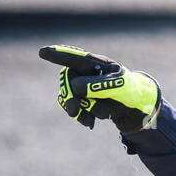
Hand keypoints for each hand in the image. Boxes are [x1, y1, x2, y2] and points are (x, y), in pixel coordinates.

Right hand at [38, 45, 159, 132]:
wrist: (134, 109)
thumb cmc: (129, 91)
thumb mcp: (119, 86)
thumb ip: (98, 85)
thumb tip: (74, 87)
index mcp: (95, 63)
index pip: (74, 57)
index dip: (58, 55)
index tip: (42, 52)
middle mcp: (85, 73)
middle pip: (68, 80)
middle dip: (69, 96)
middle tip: (74, 111)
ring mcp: (82, 87)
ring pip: (71, 98)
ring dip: (84, 109)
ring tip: (103, 115)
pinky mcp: (82, 101)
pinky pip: (74, 110)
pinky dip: (82, 118)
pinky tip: (91, 124)